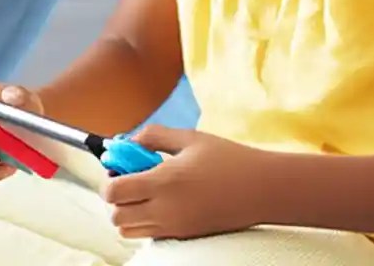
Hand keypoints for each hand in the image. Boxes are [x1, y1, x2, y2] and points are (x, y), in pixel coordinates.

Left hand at [101, 125, 270, 239]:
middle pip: (116, 216)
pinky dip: (145, 222)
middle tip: (131, 180)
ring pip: (129, 230)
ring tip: (146, 192)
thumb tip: (127, 140)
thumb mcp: (190, 138)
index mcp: (164, 182)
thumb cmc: (229, 159)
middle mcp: (165, 210)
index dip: (109, 179)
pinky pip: (149, 235)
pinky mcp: (185, 236)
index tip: (120, 166)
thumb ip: (153, 136)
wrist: (264, 190)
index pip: (113, 192)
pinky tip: (163, 203)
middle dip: (115, 198)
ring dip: (128, 212)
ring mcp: (175, 227)